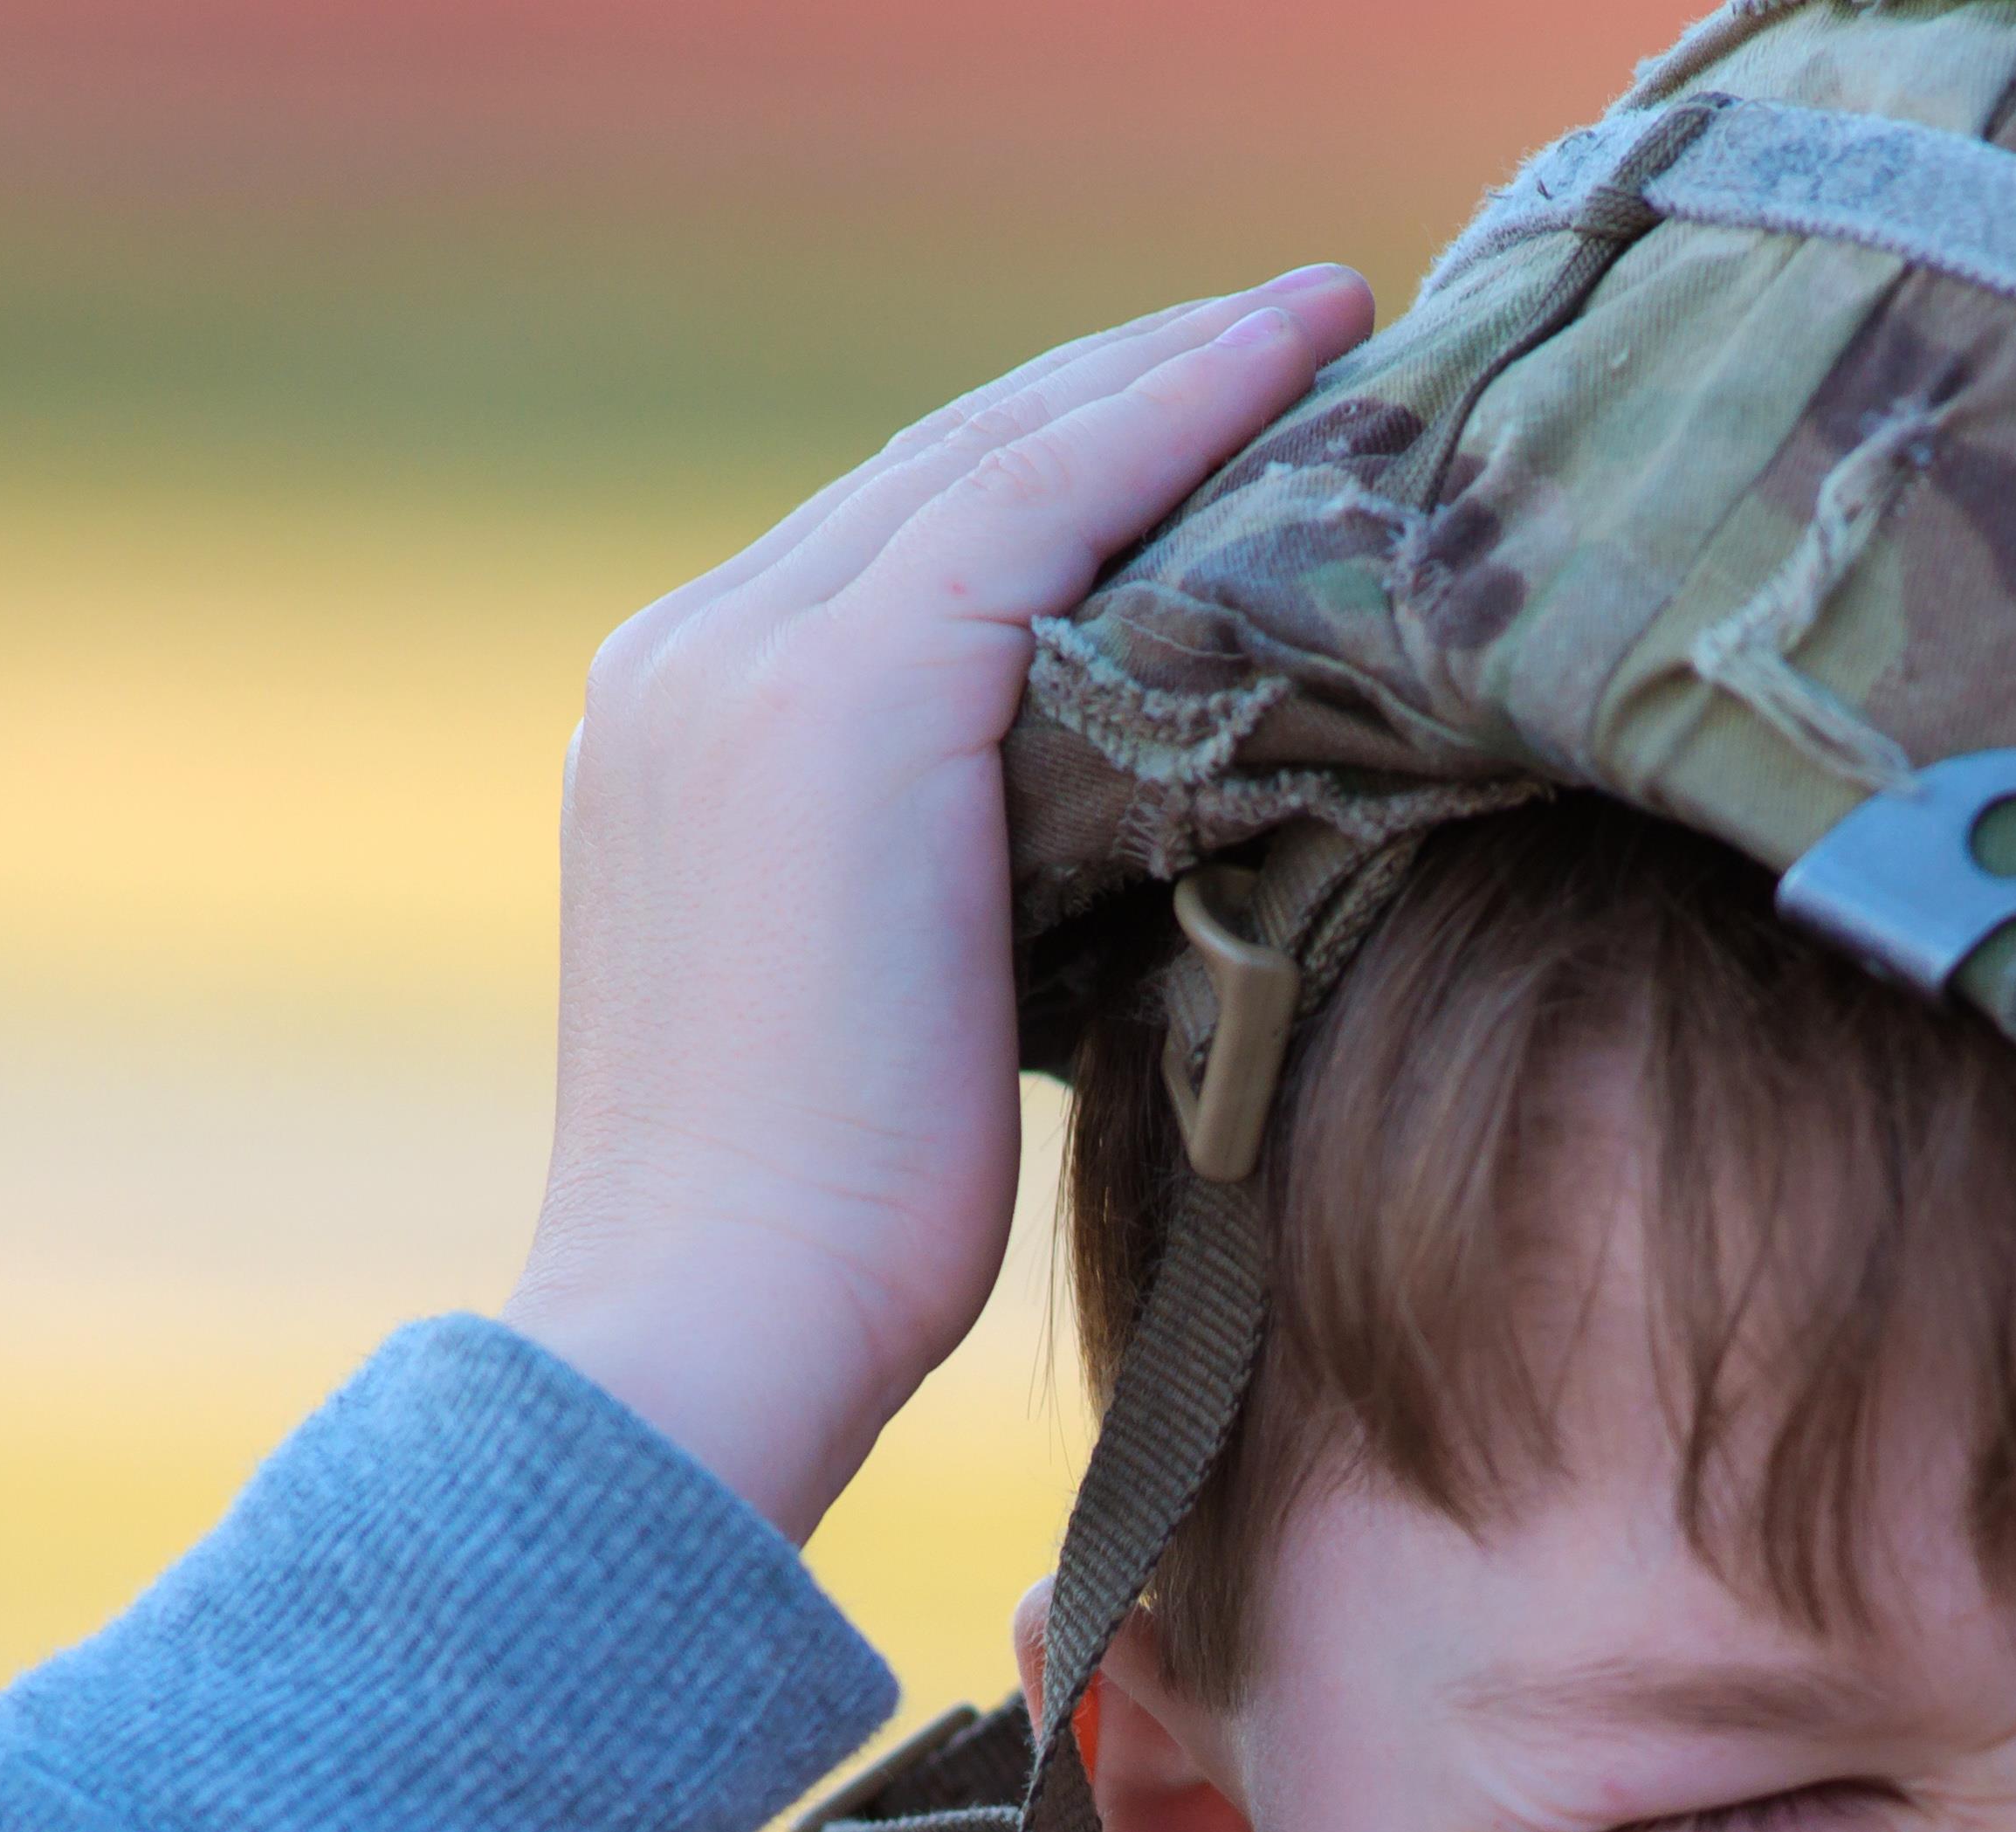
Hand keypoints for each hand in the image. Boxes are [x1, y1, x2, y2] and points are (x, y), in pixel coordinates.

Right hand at [505, 267, 1378, 1538]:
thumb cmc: (822, 1249)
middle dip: (1128, 390)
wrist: (712, 1324)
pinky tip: (1300, 360)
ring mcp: (747, 662)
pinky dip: (1178, 412)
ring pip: (1002, 451)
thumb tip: (1128, 859)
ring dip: (1176, 367)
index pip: (894, 548)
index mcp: (681, 728)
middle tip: (1306, 333)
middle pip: (944, 465)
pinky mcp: (845, 699)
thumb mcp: (887, 1014)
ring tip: (1334, 323)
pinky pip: (1043, 496)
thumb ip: (956, 885)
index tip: (1214, 429)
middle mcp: (691, 659)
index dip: (1065, 467)